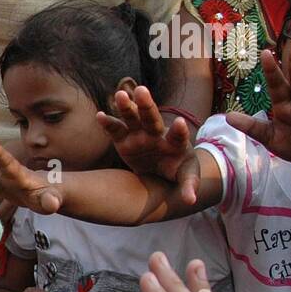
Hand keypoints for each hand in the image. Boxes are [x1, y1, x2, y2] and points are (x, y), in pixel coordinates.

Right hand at [97, 86, 199, 207]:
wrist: (162, 167)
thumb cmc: (177, 169)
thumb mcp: (186, 176)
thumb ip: (188, 185)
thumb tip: (190, 200)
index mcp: (175, 143)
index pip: (177, 136)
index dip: (178, 130)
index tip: (179, 123)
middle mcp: (156, 134)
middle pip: (152, 118)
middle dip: (146, 105)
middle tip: (142, 91)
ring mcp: (139, 135)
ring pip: (132, 118)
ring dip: (126, 107)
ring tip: (120, 94)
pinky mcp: (123, 140)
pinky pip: (115, 129)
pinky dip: (108, 122)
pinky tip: (99, 115)